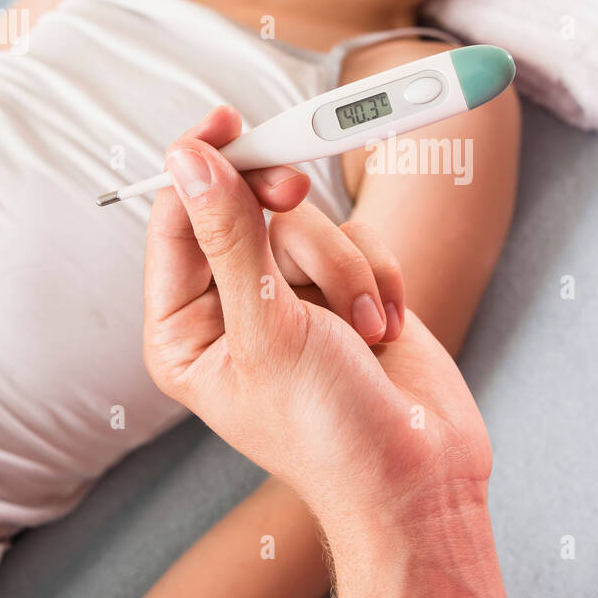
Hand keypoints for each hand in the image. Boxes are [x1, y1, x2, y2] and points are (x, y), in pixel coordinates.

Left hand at [143, 105, 491, 536]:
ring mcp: (295, 298)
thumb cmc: (330, 430)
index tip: (227, 122)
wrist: (420, 475)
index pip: (177, 220)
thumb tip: (190, 160)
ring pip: (310, 221)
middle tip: (294, 188)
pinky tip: (386, 329)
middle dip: (283, 214)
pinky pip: (359, 238)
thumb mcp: (269, 330)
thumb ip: (231, 237)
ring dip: (345, 269)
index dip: (199, 166)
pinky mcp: (350, 292)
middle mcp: (233, 308)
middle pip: (245, 205)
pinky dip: (379, 277)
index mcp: (184, 329)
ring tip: (363, 332)